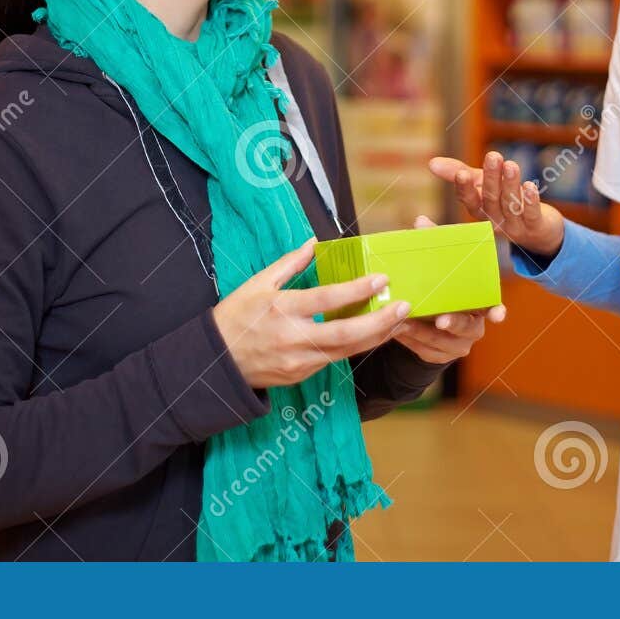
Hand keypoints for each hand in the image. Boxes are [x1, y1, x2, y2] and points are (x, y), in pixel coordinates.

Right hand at [212, 238, 412, 389]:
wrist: (215, 363)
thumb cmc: (235, 317)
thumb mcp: (257, 284)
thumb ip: (289, 265)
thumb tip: (313, 243)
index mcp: (282, 310)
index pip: (327, 299)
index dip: (357, 290)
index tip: (381, 279)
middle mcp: (293, 338)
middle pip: (346, 334)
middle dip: (380, 321)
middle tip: (404, 306)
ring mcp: (299, 361)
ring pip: (347, 351)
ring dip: (376, 336)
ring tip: (398, 320)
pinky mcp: (301, 375)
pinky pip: (335, 359)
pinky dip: (357, 347)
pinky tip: (373, 335)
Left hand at [390, 216, 507, 362]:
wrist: (430, 322)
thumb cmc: (441, 288)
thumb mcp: (440, 268)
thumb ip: (435, 246)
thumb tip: (421, 222)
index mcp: (478, 304)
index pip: (493, 307)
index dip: (497, 311)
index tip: (498, 315)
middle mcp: (472, 326)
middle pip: (467, 327)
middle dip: (453, 322)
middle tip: (440, 319)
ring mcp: (457, 344)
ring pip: (442, 342)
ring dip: (424, 333)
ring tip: (405, 322)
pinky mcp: (439, 355)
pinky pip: (425, 350)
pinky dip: (411, 341)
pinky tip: (397, 332)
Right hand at [426, 151, 564, 256]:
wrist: (538, 231)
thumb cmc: (503, 202)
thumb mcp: (481, 185)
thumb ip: (459, 173)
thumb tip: (431, 163)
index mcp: (479, 210)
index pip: (468, 200)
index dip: (464, 188)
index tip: (461, 174)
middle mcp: (495, 220)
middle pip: (491, 199)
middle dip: (491, 178)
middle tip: (493, 156)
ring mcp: (515, 226)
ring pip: (511, 205)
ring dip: (511, 184)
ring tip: (511, 164)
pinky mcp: (535, 227)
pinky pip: (532, 215)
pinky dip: (530, 201)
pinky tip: (530, 186)